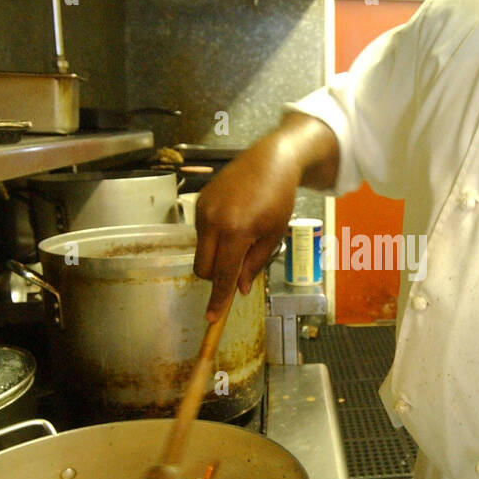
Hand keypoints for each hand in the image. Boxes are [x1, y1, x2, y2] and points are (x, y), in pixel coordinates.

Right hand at [192, 140, 299, 320]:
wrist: (271, 161)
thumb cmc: (278, 199)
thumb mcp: (273, 235)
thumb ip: (254, 264)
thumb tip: (240, 289)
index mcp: (237, 231)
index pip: (223, 274)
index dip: (218, 298)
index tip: (212, 317)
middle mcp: (214, 220)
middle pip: (203, 267)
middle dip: (214, 278)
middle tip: (236, 272)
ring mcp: (203, 210)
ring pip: (200, 251)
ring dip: (216, 256)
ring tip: (240, 238)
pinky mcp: (199, 202)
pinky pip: (201, 233)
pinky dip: (214, 239)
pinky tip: (233, 223)